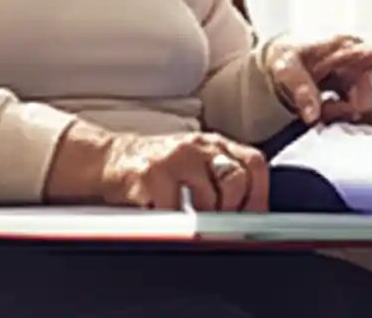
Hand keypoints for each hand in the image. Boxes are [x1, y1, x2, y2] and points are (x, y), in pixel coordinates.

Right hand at [100, 132, 268, 211]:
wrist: (111, 157)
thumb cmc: (157, 166)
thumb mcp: (196, 162)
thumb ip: (221, 179)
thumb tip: (250, 215)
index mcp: (215, 144)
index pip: (254, 163)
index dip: (260, 195)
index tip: (257, 220)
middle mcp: (198, 146)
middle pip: (236, 179)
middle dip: (232, 210)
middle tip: (222, 227)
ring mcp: (174, 158)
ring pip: (208, 198)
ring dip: (204, 222)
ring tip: (192, 225)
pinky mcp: (151, 174)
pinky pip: (174, 209)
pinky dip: (175, 224)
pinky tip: (168, 221)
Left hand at [265, 35, 371, 124]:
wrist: (275, 61)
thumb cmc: (285, 56)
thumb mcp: (285, 67)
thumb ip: (299, 88)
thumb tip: (312, 112)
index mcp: (350, 49)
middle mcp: (358, 64)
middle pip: (366, 101)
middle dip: (342, 111)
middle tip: (315, 108)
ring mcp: (356, 81)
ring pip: (359, 113)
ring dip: (337, 116)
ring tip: (314, 106)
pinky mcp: (350, 95)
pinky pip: (354, 116)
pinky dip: (339, 117)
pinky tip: (323, 109)